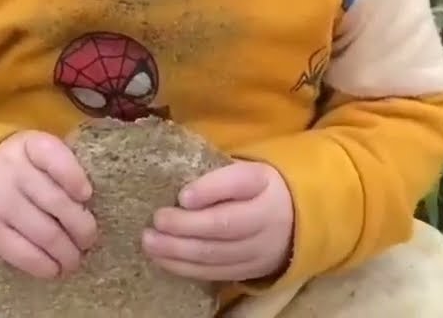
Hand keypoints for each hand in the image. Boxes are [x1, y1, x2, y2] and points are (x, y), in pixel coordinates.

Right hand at [0, 131, 97, 278]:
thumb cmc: (22, 169)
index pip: (55, 157)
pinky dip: (44, 266)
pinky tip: (54, 269)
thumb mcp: (39, 155)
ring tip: (75, 260)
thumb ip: (64, 168)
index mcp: (31, 146)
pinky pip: (22, 253)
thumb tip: (92, 206)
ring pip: (45, 233)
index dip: (74, 177)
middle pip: (57, 203)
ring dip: (67, 253)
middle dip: (82, 228)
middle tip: (89, 240)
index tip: (88, 195)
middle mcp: (12, 170)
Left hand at [142, 160, 293, 281]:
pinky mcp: (249, 271)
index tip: (182, 195)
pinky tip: (162, 258)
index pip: (239, 183)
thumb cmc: (254, 188)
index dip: (209, 190)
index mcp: (263, 182)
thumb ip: (215, 174)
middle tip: (156, 220)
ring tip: (150, 241)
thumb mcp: (243, 169)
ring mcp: (259, 249)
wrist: (293, 220)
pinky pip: (214, 272)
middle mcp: (266, 217)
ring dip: (178, 250)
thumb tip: (173, 185)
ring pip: (216, 253)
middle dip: (185, 225)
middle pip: (224, 225)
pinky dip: (185, 267)